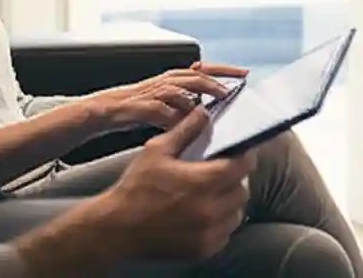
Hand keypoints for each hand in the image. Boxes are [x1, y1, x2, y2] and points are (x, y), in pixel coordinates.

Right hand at [87, 63, 246, 129]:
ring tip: (208, 111)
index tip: (245, 73)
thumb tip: (209, 110)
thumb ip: (187, 101)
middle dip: (215, 84)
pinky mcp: (142, 106)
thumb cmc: (140, 105)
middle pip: (196, 77)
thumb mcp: (167, 99)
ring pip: (180, 91)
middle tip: (230, 93)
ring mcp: (154, 92)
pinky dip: (172, 118)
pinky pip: (160, 111)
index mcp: (175, 78)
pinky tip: (180, 126)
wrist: (108, 109)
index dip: (225, 70)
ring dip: (195, 101)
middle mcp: (167, 81)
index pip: (205, 69)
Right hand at [101, 108, 256, 260]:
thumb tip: (204, 113)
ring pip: (236, 213)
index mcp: (203, 181)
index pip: (243, 165)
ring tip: (214, 194)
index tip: (241, 152)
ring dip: (230, 202)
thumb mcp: (157, 151)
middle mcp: (210, 209)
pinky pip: (226, 234)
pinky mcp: (203, 249)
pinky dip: (221, 223)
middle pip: (242, 190)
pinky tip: (205, 215)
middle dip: (235, 179)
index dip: (245, 156)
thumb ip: (185, 130)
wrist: (117, 228)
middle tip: (222, 173)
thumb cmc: (135, 188)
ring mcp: (208, 232)